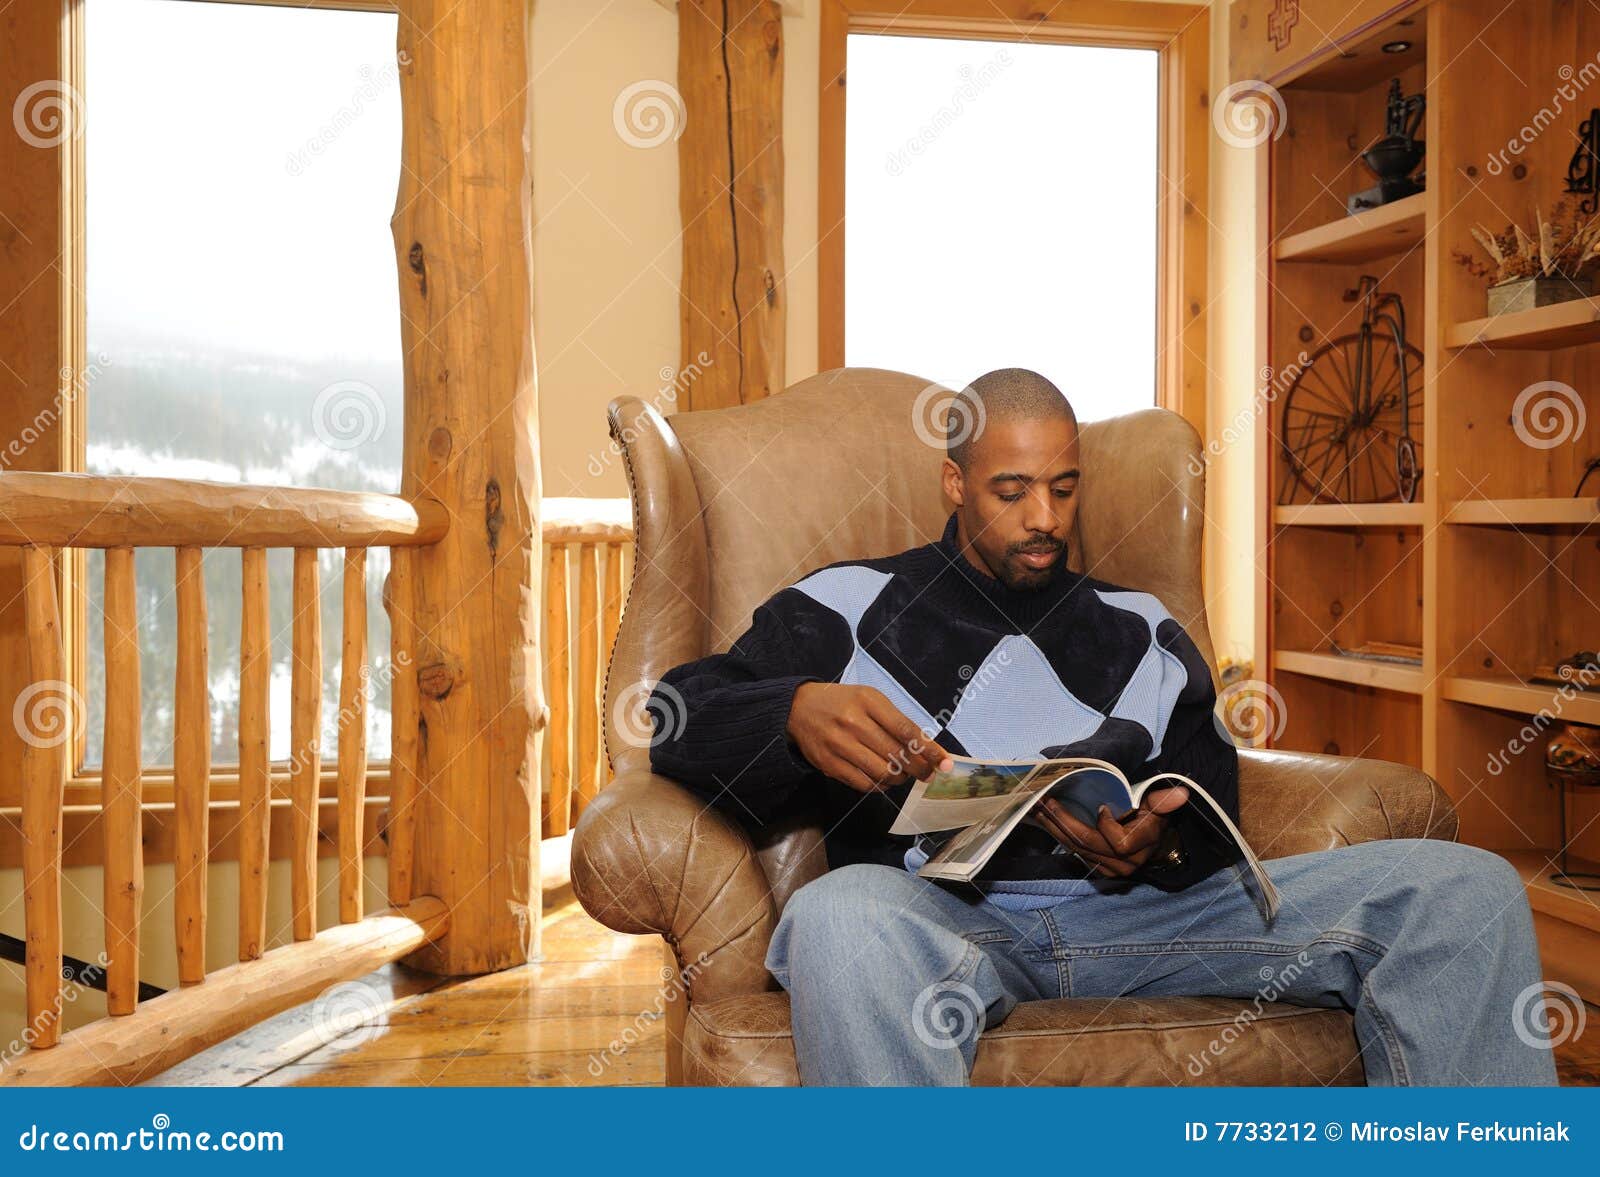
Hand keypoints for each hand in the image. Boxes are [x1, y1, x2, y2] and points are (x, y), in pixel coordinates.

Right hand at [785, 682, 953, 793]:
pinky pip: (863, 783)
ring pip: (882, 772)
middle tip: (928, 774)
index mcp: (868, 701)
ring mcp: (839, 745)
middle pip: (896, 754)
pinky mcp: (829, 764)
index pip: (906, 730)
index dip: (929, 750)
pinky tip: (884, 779)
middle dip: (919, 769)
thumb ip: (896, 721)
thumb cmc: (843, 703)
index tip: (945, 762)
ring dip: (900, 778)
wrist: (799, 708)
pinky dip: (880, 785)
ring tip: (904, 774)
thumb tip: (926, 749)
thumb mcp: (870, 699)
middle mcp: (854, 723)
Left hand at [1033, 785, 1189, 877]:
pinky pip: (1074, 852)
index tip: (1101, 806)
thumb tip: (1180, 793)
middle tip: (1043, 801)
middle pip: (1089, 844)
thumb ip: (1163, 800)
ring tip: (1037, 808)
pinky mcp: (1098, 870)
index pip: (1120, 843)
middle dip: (1063, 821)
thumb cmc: (1151, 816)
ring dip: (1054, 827)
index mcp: (1143, 846)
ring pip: (1077, 849)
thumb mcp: (1157, 805)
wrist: (1151, 840)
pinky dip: (1059, 835)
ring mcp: (1110, 869)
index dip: (1107, 826)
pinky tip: (1045, 820)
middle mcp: (1126, 863)